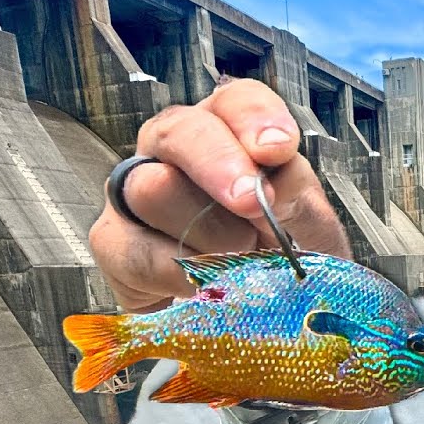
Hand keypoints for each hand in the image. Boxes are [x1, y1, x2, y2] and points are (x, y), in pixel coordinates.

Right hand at [89, 78, 350, 312]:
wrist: (257, 322)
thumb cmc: (285, 261)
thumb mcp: (309, 232)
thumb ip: (300, 202)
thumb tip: (274, 182)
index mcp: (231, 133)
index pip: (235, 102)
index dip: (255, 119)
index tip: (279, 150)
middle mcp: (175, 151)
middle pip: (177, 132)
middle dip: (219, 167)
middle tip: (254, 206)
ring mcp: (135, 193)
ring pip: (152, 189)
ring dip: (208, 235)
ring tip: (240, 264)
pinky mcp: (113, 244)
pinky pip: (135, 250)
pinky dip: (178, 275)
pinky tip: (203, 289)